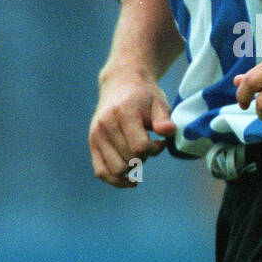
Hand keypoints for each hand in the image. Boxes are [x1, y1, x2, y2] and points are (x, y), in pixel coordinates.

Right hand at [89, 71, 175, 186]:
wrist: (121, 82)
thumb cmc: (144, 95)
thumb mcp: (159, 102)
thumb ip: (164, 119)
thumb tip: (168, 131)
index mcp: (123, 113)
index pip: (140, 147)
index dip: (155, 150)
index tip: (160, 142)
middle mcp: (106, 125)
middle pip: (129, 160)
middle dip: (145, 158)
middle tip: (150, 145)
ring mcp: (96, 134)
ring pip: (116, 169)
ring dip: (132, 167)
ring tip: (139, 153)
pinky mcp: (92, 142)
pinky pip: (101, 172)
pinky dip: (115, 180)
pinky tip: (130, 179)